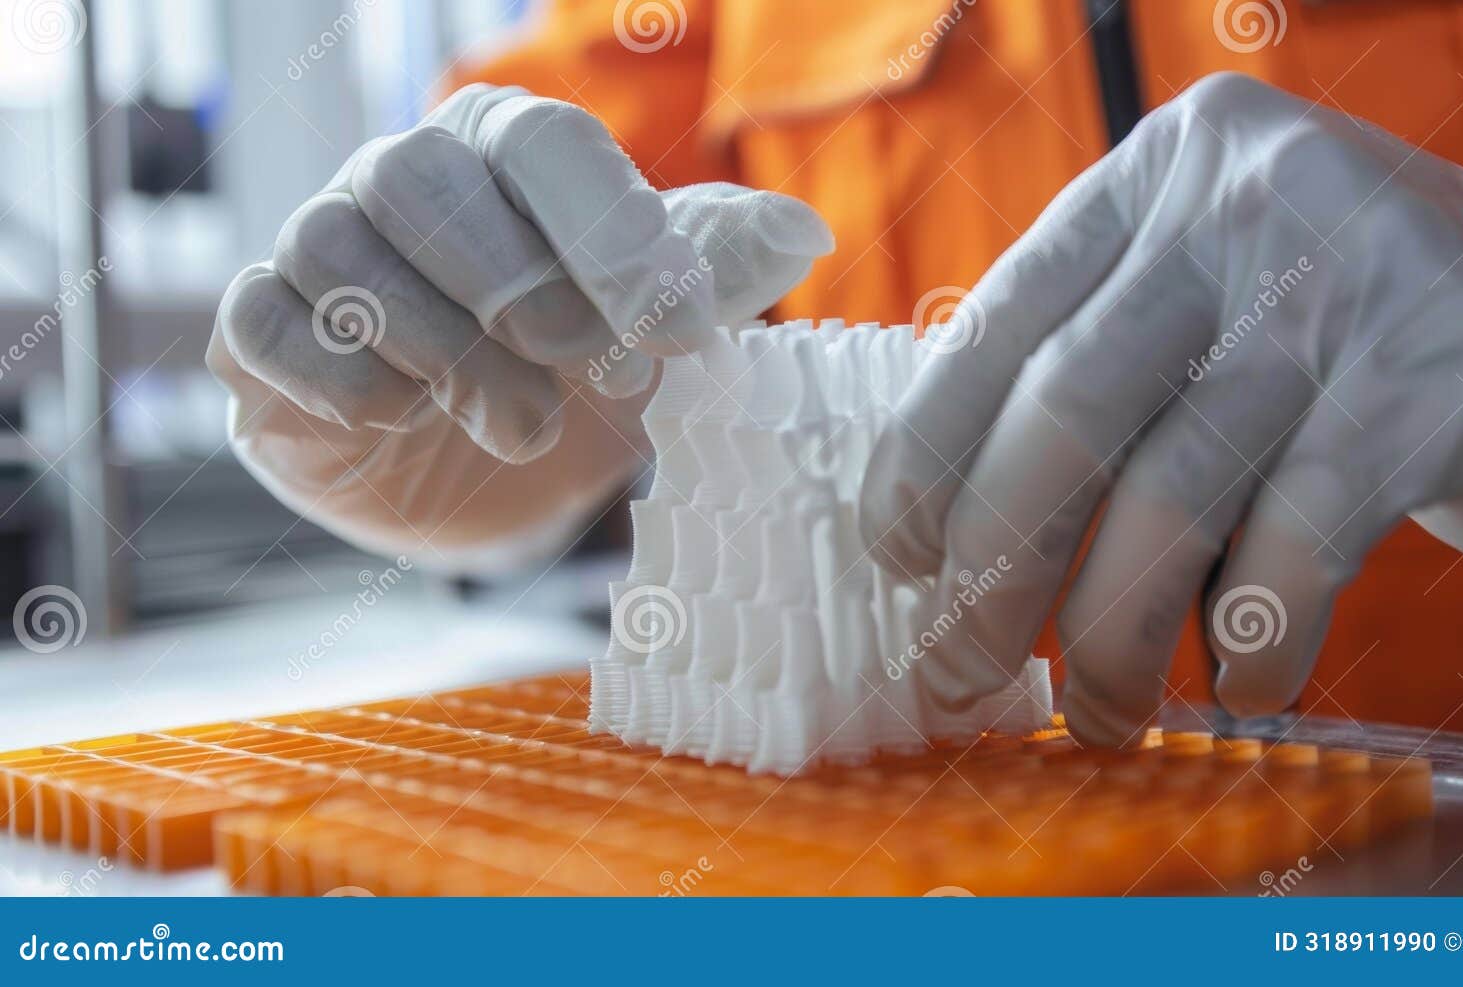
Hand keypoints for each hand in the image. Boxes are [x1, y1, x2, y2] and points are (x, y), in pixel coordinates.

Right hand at [209, 84, 831, 566]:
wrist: (490, 467)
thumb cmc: (584, 369)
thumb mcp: (662, 323)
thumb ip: (722, 272)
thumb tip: (804, 235)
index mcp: (507, 150)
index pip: (544, 144)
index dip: (611, 233)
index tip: (676, 333)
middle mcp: (403, 176)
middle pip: (416, 175)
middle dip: (508, 279)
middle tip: (576, 365)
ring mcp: (321, 245)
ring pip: (334, 246)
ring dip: (435, 344)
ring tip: (521, 426)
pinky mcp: (263, 329)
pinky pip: (264, 324)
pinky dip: (334, 376)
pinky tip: (400, 417)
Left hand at [860, 73, 1462, 744]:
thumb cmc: (1351, 343)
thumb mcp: (1217, 299)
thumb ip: (1102, 370)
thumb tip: (954, 540)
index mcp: (1161, 169)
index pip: (999, 323)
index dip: (927, 457)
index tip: (899, 560)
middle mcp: (1245, 199)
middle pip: (1066, 414)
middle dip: (994, 572)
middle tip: (962, 674)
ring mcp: (1352, 280)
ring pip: (1172, 499)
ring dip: (1113, 638)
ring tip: (1104, 713)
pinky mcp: (1442, 381)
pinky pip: (1293, 553)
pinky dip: (1249, 642)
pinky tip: (1240, 680)